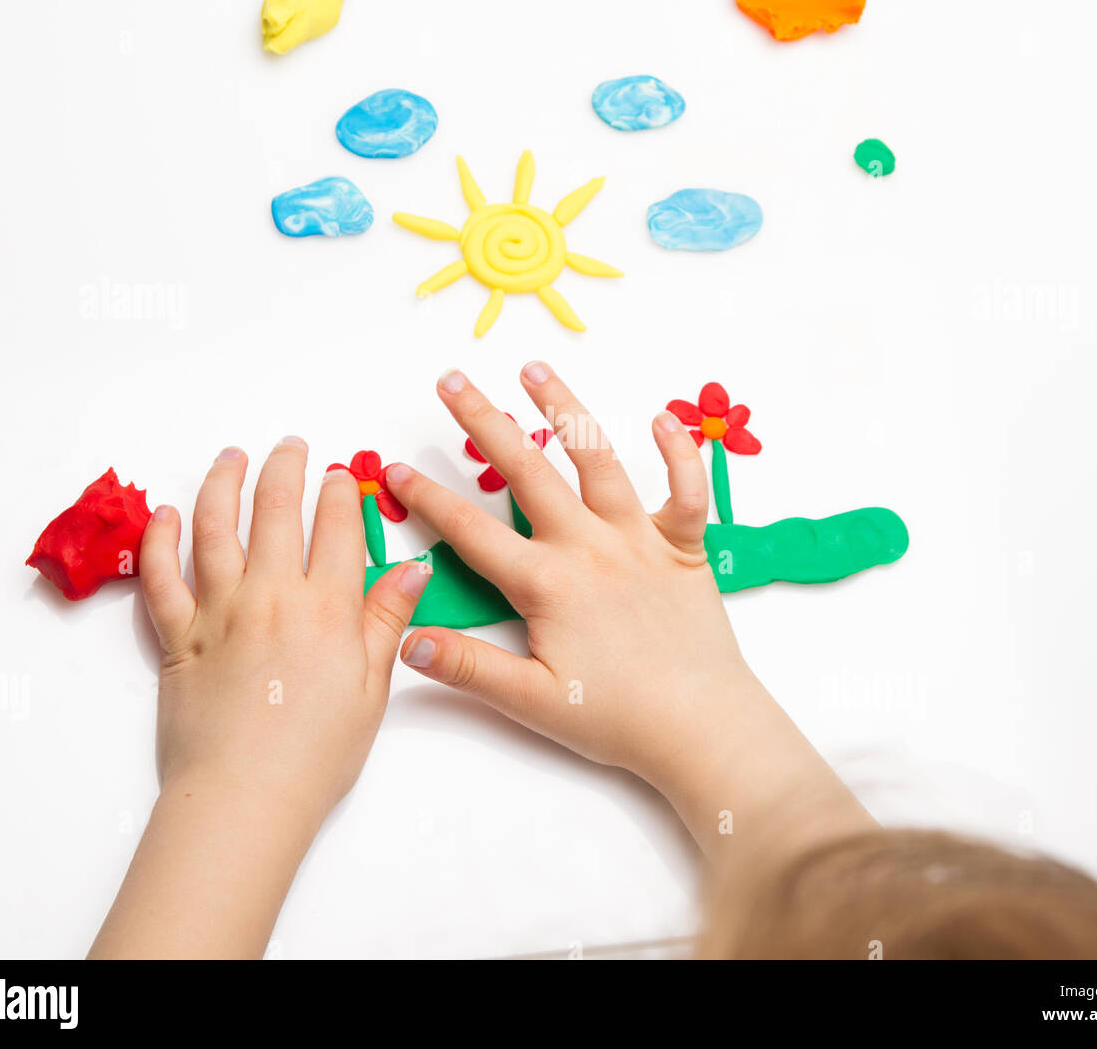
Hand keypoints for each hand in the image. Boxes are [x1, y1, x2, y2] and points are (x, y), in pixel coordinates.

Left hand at [91, 438, 428, 956]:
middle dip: (285, 470)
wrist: (245, 796)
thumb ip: (387, 619)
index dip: (339, 494)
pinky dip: (158, 541)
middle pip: (274, 512)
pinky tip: (164, 515)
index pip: (336, 530)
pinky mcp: (176, 637)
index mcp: (326, 609)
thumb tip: (414, 568)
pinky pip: (160, 578)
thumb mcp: (372, 687)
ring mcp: (218, 612)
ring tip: (231, 458)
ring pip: (213, 529)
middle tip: (290, 446)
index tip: (340, 475)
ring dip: (222, 485)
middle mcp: (270, 597)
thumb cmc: (317, 752)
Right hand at [384, 365, 872, 858]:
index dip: (428, 499)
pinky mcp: (682, 546)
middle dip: (483, 421)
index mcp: (547, 584)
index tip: (395, 470)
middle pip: (526, 471)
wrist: (701, 726)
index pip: (470, 532)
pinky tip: (662, 418)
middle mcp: (589, 548)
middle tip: (453, 380)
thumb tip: (408, 639)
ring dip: (564, 409)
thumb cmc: (618, 718)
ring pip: (597, 460)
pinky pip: (686, 490)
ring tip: (536, 370)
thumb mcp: (531, 700)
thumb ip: (468, 666)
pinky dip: (679, 452)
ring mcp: (638, 540)